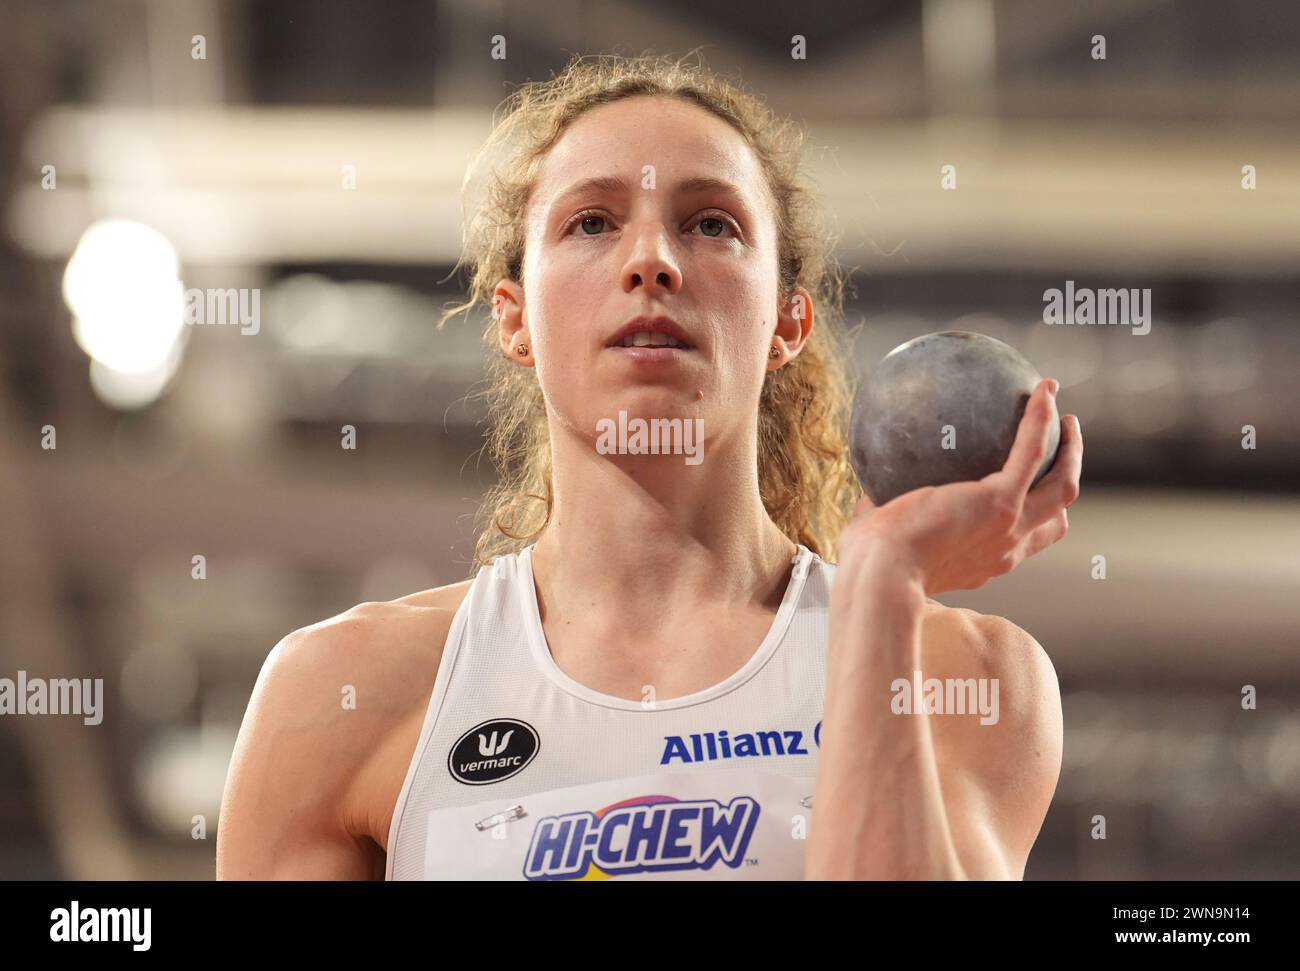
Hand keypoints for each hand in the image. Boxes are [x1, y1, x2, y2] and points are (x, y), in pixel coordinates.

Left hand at [838, 378, 1082, 596]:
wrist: (881, 576)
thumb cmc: (869, 565)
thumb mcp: (880, 540)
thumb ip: (880, 514)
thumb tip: (866, 490)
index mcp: (982, 561)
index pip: (1020, 542)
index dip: (1030, 519)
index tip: (1022, 494)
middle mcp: (1006, 549)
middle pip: (1055, 520)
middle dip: (1063, 485)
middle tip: (1061, 453)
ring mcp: (1010, 526)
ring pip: (1063, 487)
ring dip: (1071, 452)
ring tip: (1066, 419)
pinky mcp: (1001, 501)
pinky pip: (1032, 450)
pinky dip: (1042, 419)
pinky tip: (1043, 389)